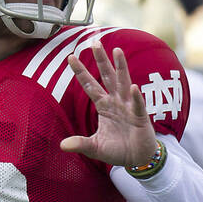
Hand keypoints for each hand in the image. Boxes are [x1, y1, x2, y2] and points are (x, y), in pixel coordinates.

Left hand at [60, 42, 158, 168]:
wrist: (136, 159)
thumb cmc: (117, 150)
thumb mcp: (94, 147)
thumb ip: (80, 143)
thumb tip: (62, 145)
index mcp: (104, 106)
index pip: (90, 85)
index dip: (80, 72)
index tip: (70, 57)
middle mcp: (116, 101)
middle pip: (107, 77)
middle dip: (101, 60)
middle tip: (95, 43)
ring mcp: (128, 107)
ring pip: (124, 83)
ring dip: (121, 68)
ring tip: (117, 51)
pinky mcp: (140, 117)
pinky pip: (137, 105)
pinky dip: (136, 97)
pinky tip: (134, 88)